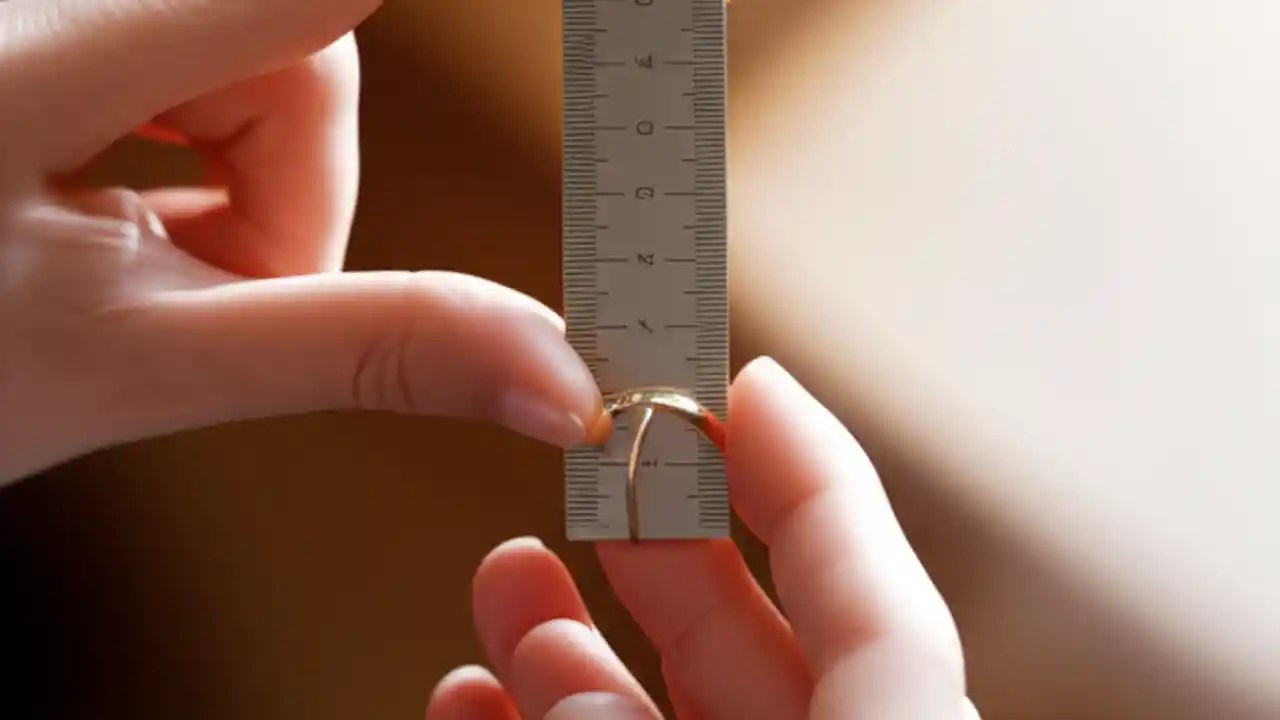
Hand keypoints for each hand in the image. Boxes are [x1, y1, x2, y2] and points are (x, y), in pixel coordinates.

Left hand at [0, 1, 600, 482]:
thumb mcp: (146, 361)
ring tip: (143, 262)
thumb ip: (368, 349)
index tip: (529, 75)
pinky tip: (118, 205)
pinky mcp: (63, 27)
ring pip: (258, 51)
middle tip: (209, 289)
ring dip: (245, 178)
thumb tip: (559, 376)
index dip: (374, 26)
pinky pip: (196, 48)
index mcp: (48, 45)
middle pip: (299, 48)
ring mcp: (56, 10)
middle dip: (292, 190)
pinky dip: (198, 143)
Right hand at [432, 358, 980, 719]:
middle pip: (751, 647)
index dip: (811, 480)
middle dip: (662, 540)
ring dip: (564, 643)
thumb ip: (760, 631)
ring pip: (648, 719)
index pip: (879, 607)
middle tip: (594, 455)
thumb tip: (684, 516)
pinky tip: (467, 690)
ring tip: (505, 571)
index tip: (741, 379)